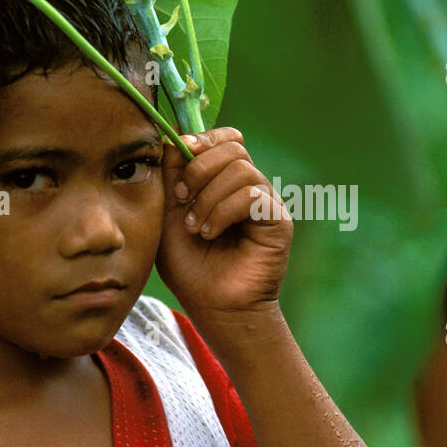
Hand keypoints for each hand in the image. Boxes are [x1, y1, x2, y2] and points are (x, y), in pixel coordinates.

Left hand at [156, 128, 292, 319]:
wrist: (214, 308)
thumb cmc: (191, 268)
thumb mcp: (168, 217)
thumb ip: (171, 178)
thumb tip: (171, 139)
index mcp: (226, 183)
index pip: (227, 139)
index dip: (204, 138)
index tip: (179, 153)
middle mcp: (250, 189)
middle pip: (234, 148)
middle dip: (200, 167)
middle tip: (181, 198)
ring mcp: (267, 203)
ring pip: (242, 170)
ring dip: (208, 197)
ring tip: (195, 227)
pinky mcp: (278, 221)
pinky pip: (252, 195)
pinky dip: (223, 211)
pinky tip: (210, 234)